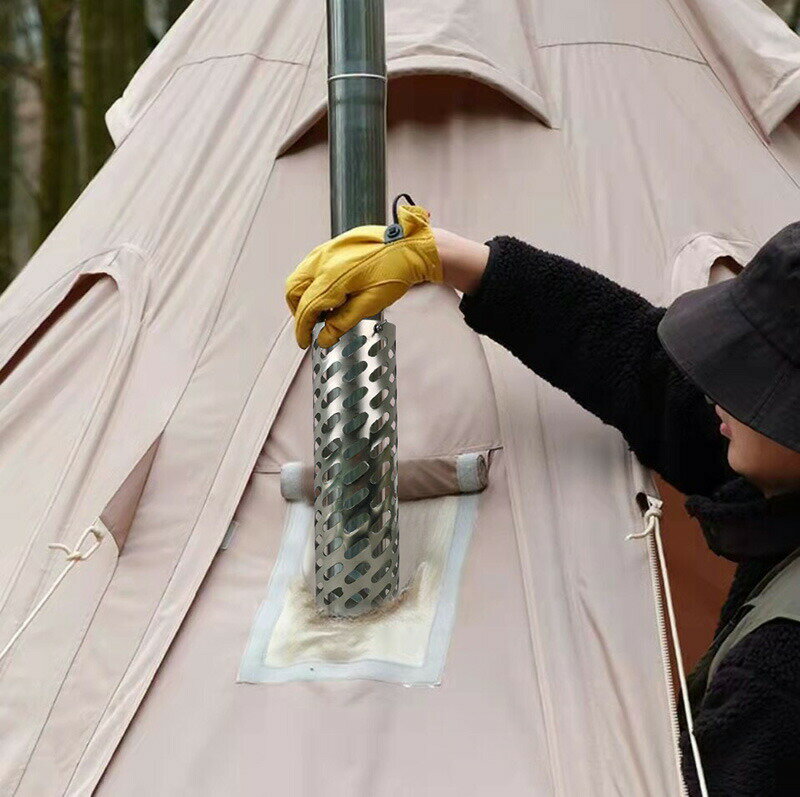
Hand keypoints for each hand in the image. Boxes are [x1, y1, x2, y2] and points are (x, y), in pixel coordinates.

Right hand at [286, 202, 441, 347]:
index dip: (303, 329)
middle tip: (311, 327)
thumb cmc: (395, 271)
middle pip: (294, 291)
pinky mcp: (331, 246)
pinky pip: (310, 266)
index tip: (304, 341)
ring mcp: (326, 250)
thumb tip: (324, 337)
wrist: (409, 248)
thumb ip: (342, 322)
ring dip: (303, 296)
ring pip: (299, 277)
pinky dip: (311, 283)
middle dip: (299, 312)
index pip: (306, 308)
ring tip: (321, 311)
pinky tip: (328, 293)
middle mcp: (323, 260)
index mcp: (332, 277)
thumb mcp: (370, 304)